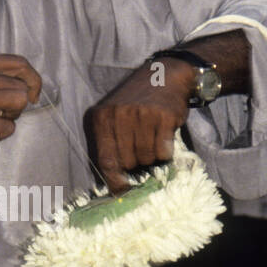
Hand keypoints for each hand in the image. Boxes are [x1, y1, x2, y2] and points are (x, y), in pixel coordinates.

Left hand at [88, 57, 195, 193]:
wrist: (165, 75)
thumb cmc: (137, 101)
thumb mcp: (114, 116)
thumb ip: (109, 143)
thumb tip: (116, 183)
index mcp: (100, 118)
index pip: (105, 160)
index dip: (114, 181)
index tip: (122, 191)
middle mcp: (118, 115)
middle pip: (127, 162)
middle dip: (136, 162)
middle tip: (143, 148)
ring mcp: (141, 115)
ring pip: (146, 158)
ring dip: (152, 156)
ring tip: (153, 138)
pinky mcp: (163, 117)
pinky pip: (163, 151)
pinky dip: (166, 149)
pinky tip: (164, 134)